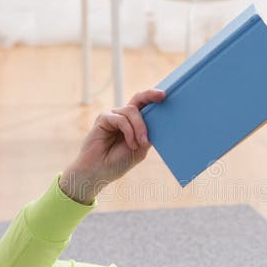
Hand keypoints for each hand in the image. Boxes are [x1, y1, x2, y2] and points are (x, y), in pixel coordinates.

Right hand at [59, 88, 165, 203]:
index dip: (154, 98)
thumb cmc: (119, 162)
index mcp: (133, 123)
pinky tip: (130, 144)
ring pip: (132, 111)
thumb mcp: (141, 147)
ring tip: (140, 143)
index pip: (145, 106)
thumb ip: (149, 133)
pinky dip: (129, 131)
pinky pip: (121, 119)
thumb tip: (161, 120)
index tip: (166, 95)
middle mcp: (123, 117)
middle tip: (162, 95)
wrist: (99, 172)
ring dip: (140, 127)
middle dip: (150, 95)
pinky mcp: (103, 118)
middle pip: (139, 99)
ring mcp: (113, 116)